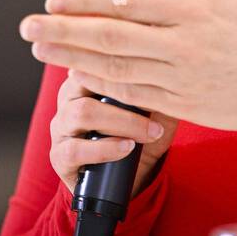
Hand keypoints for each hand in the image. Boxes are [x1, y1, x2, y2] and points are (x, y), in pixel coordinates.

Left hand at [19, 0, 236, 131]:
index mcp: (193, 10)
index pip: (125, 3)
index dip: (84, 1)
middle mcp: (180, 44)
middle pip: (108, 37)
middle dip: (62, 30)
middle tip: (27, 25)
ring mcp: (179, 77)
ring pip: (114, 69)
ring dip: (72, 59)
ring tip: (41, 49)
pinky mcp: (182, 104)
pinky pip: (134, 95)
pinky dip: (103, 86)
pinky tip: (79, 77)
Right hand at [46, 63, 177, 197]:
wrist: (130, 177)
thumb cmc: (142, 132)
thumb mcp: (154, 106)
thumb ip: (158, 83)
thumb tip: (177, 62)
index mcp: (85, 77)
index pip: (95, 58)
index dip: (121, 60)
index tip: (153, 64)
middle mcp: (68, 98)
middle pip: (86, 81)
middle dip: (127, 95)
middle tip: (160, 106)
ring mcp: (60, 126)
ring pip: (80, 113)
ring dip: (120, 123)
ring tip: (147, 133)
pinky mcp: (59, 156)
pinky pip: (74, 149)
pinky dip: (104, 149)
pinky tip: (125, 148)